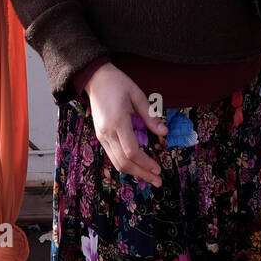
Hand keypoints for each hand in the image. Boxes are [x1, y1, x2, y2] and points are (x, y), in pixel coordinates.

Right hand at [84, 64, 167, 187]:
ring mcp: (102, 136)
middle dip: (142, 173)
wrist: (95, 79)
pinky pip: (113, 156)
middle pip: (124, 162)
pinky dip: (125, 164)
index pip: (131, 151)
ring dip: (134, 172)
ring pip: (116, 162)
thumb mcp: (137, 95)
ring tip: (149, 177)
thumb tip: (164, 133)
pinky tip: (137, 167)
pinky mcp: (100, 136)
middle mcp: (107, 133)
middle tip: (158, 181)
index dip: (145, 163)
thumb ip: (150, 116)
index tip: (158, 169)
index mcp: (117, 122)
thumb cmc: (118, 83)